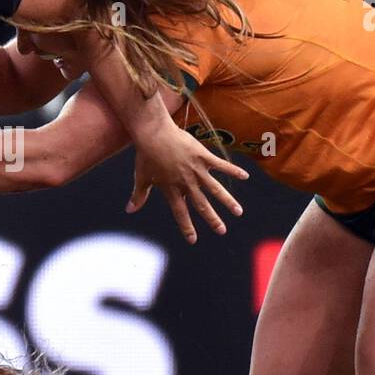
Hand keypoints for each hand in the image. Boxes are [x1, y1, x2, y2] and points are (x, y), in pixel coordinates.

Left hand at [126, 123, 247, 242]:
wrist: (154, 134)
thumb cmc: (146, 156)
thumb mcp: (141, 178)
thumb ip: (138, 196)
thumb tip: (129, 210)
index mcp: (171, 190)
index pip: (180, 213)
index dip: (186, 227)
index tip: (193, 240)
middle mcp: (186, 183)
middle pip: (201, 205)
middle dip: (212, 219)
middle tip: (222, 230)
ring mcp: (196, 170)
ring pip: (215, 189)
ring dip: (227, 201)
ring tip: (238, 212)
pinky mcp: (203, 156)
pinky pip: (221, 165)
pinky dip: (233, 170)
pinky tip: (245, 176)